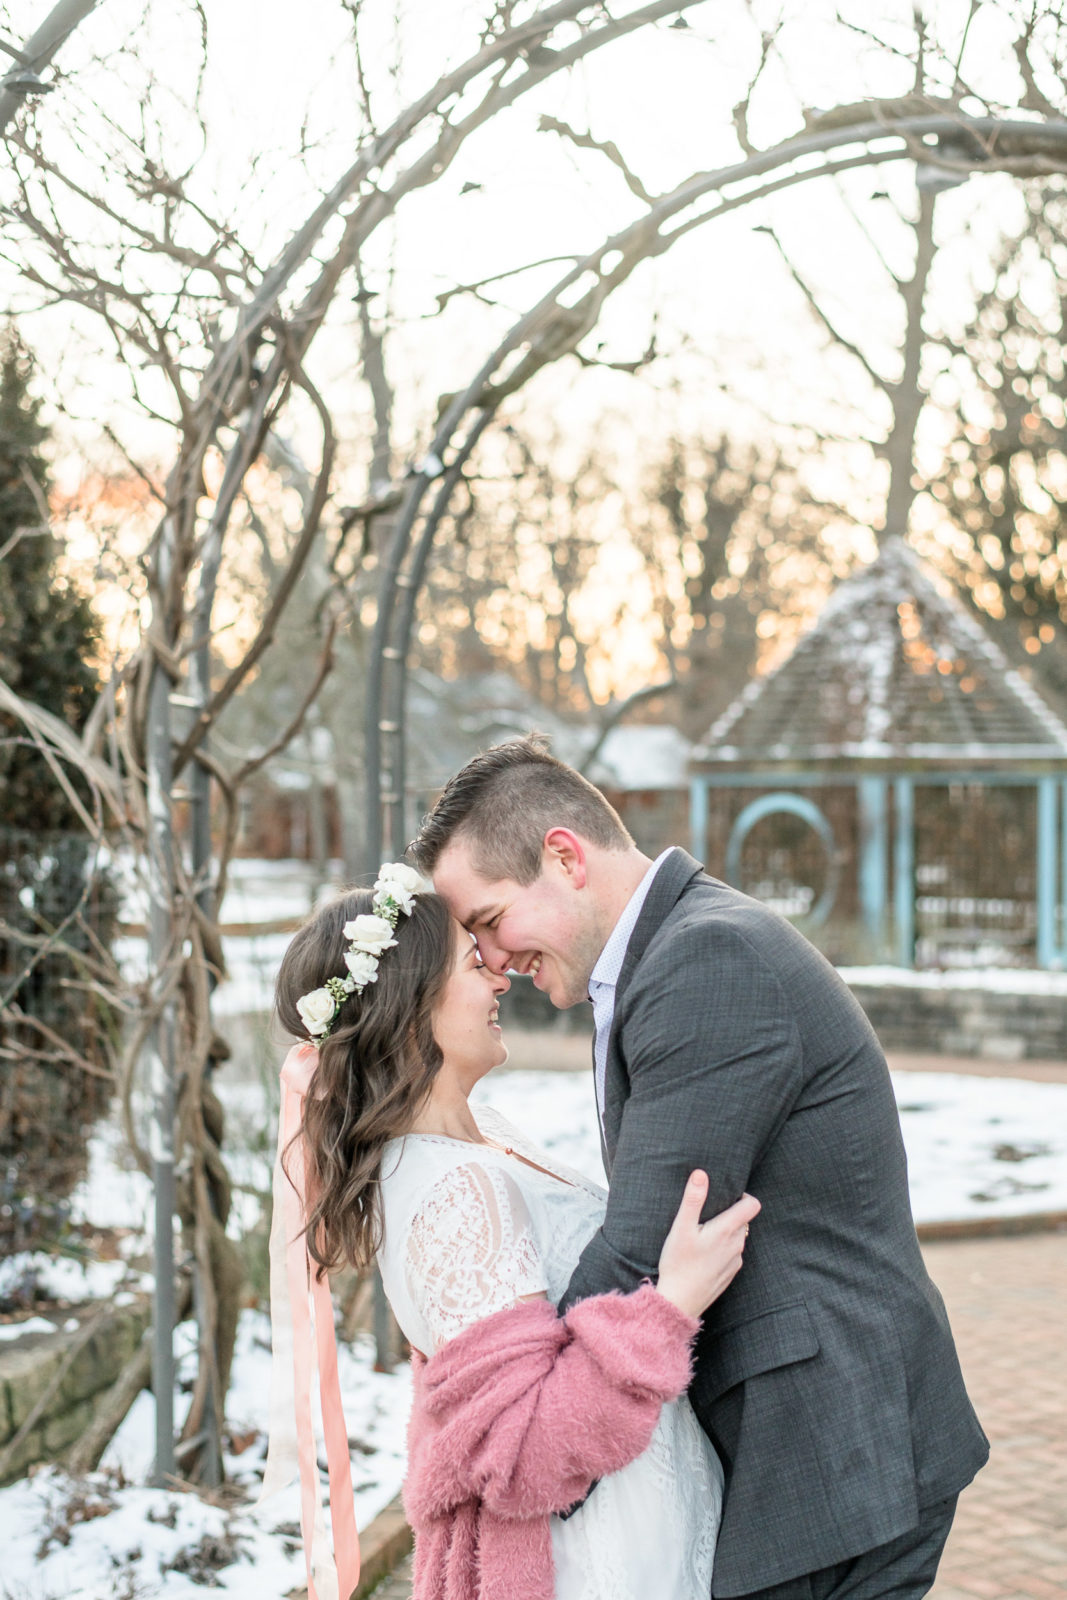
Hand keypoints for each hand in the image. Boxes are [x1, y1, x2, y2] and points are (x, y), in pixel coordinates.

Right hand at [656, 1173, 759, 1319]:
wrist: (679, 1302)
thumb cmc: (678, 1263)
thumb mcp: (681, 1228)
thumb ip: (693, 1199)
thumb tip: (701, 1173)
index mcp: (727, 1230)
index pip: (753, 1205)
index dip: (744, 1196)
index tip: (726, 1195)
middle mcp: (737, 1245)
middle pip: (743, 1220)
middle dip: (730, 1213)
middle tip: (707, 1214)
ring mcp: (735, 1261)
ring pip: (737, 1237)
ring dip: (726, 1232)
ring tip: (702, 1235)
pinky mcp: (730, 1274)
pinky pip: (732, 1254)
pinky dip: (722, 1249)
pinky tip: (703, 1255)